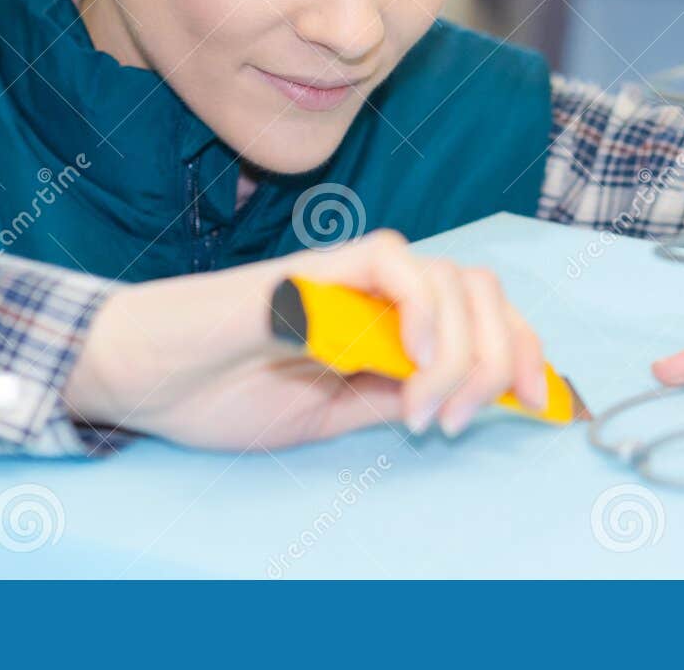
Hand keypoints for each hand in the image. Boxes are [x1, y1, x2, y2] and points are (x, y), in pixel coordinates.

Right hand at [63, 229, 549, 449]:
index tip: (540, 405)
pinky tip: (413, 355)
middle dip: (504, 357)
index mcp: (390, 323)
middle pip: (483, 293)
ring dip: (461, 350)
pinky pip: (392, 263)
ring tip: (428, 410)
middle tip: (470, 419)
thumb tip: (463, 400)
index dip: (523, 353)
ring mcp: (351, 275)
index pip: (483, 317)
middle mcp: (382, 290)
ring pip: (452, 279)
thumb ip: (388, 399)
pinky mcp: (316, 269)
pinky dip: (421, 306)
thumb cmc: (222, 391)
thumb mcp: (329, 416)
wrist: (143, 377)